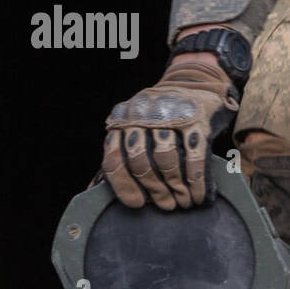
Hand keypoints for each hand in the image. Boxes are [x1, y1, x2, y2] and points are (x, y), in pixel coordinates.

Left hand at [101, 58, 238, 208]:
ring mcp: (170, 114)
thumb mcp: (132, 128)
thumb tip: (91, 191)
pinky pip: (194, 155)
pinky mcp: (196, 118)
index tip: (138, 204)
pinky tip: (198, 195)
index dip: (123, 186)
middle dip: (154, 190)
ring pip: (166, 160)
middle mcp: (141, 114)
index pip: (114, 158)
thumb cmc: (159, 116)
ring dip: (176, 188)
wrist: (193, 82)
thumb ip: (116, 155)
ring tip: (182, 203)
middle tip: (166, 206)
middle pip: (141, 161)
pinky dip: (195, 180)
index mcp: (121, 120)